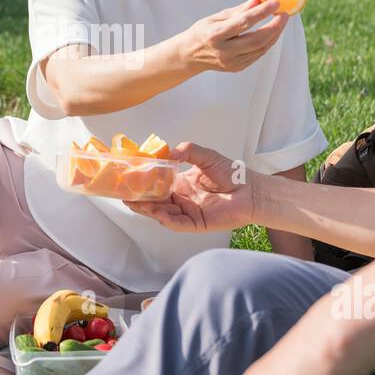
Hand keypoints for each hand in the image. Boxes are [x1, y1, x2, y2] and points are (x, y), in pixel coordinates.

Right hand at [123, 141, 258, 231]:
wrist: (251, 190)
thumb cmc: (231, 174)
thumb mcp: (206, 157)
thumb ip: (188, 152)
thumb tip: (169, 150)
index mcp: (181, 184)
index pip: (157, 184)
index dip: (144, 182)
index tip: (130, 177)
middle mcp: (181, 199)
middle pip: (155, 201)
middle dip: (139, 198)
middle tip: (123, 193)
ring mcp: (187, 212)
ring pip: (162, 212)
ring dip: (147, 208)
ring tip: (132, 202)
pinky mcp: (196, 224)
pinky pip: (177, 223)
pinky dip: (165, 218)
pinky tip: (156, 212)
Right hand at [181, 0, 288, 72]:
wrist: (190, 55)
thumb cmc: (204, 31)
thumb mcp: (218, 16)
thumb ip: (241, 8)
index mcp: (215, 34)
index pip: (243, 22)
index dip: (262, 12)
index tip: (275, 2)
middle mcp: (223, 51)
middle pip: (256, 40)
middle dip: (274, 26)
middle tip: (284, 14)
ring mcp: (230, 62)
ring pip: (260, 49)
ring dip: (274, 34)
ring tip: (280, 21)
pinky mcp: (236, 68)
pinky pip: (258, 55)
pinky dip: (267, 43)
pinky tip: (271, 33)